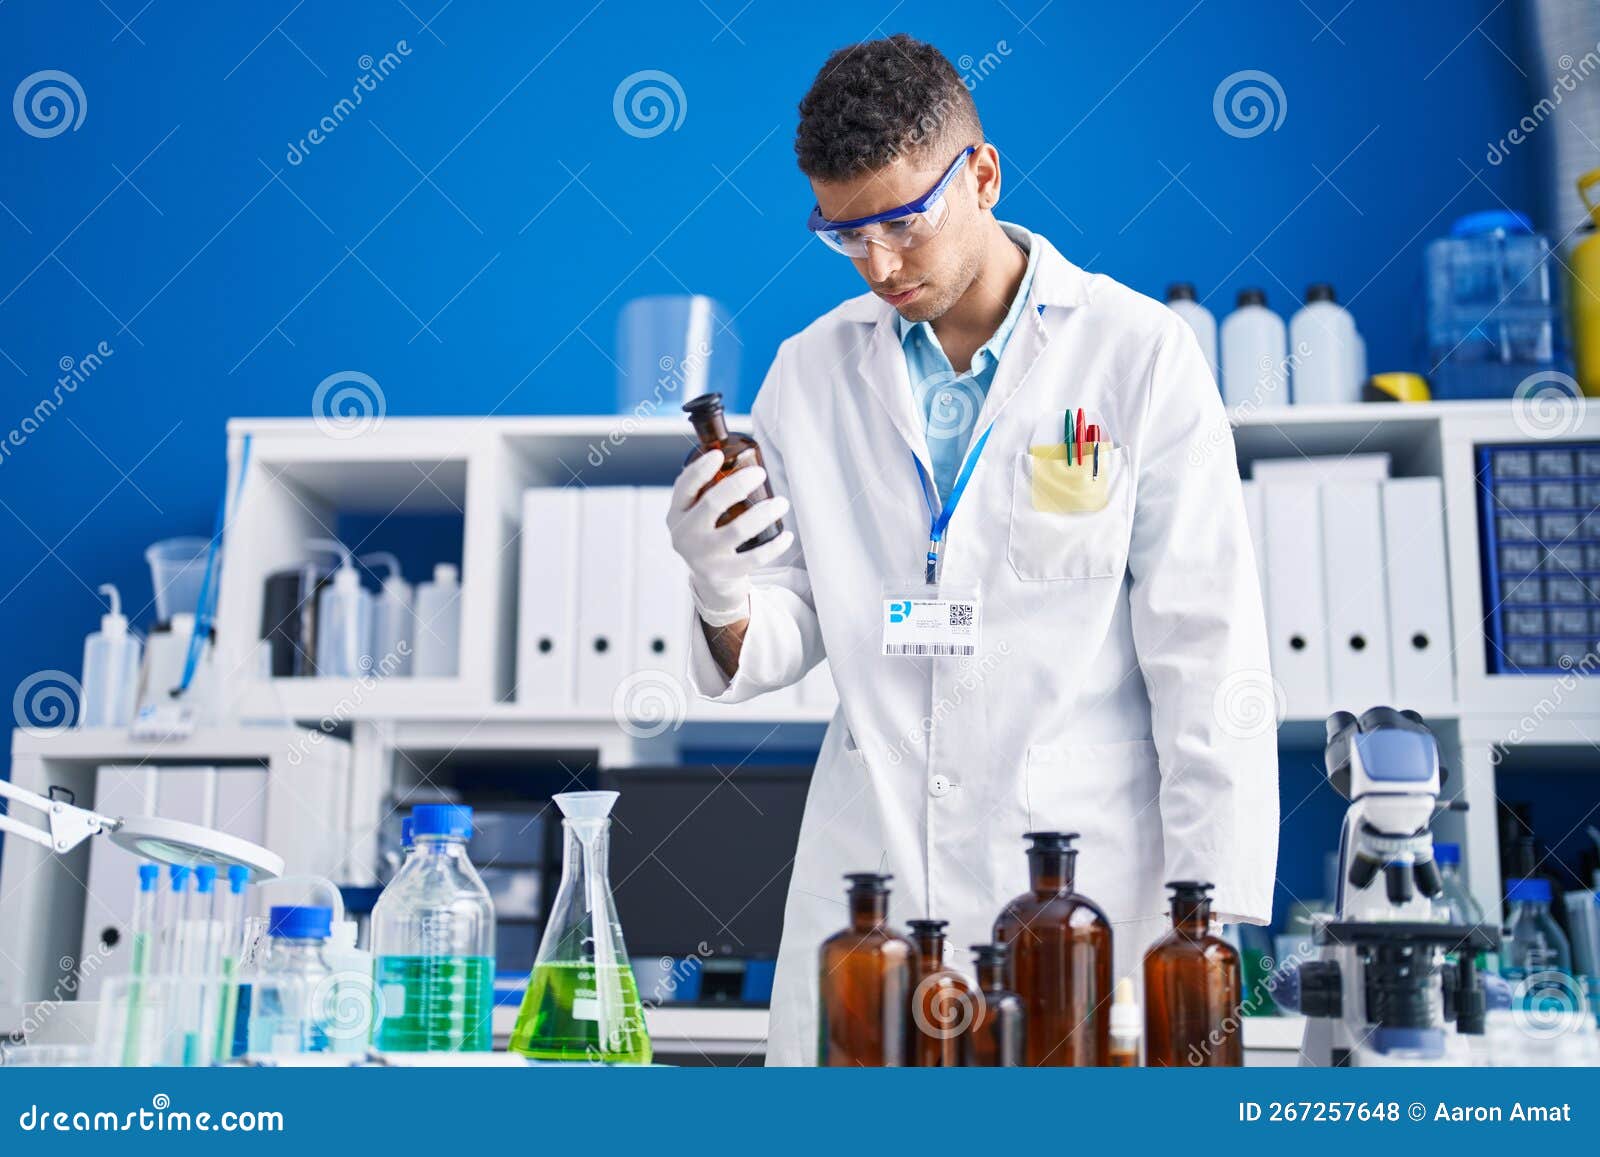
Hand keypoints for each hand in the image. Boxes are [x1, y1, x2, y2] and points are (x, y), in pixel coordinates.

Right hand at [667, 451, 793, 625]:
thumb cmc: (709, 535)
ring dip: (764, 513)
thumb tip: (736, 454)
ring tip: (782, 503)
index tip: (719, 455)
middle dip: (738, 484)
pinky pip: (754, 558)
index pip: (683, 488)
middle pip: (711, 504)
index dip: (699, 470)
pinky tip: (787, 535)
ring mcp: (702, 556)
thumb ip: (706, 490)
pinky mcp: (722, 573)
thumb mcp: (696, 515)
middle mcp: (684, 535)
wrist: (711, 580)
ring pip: (737, 530)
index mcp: (676, 515)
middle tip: (761, 473)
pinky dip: (774, 546)